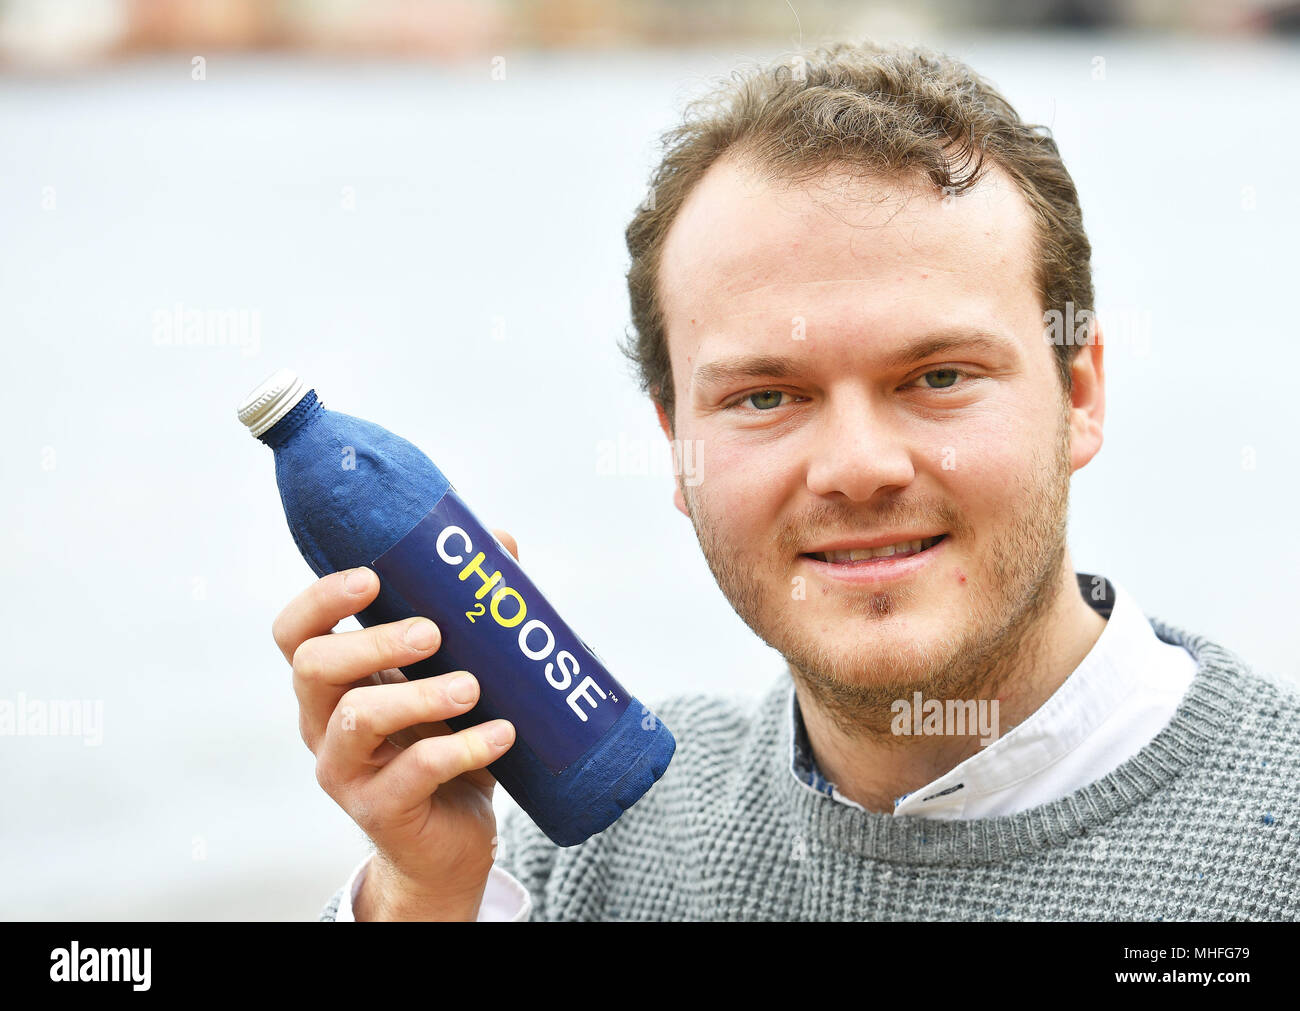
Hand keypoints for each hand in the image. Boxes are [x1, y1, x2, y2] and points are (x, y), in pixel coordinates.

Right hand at [272, 529, 520, 919]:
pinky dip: (463, 748)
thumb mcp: (454, 671)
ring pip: (358, 719)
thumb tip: (498, 540)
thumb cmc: (448, 739)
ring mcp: (346, 770)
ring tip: (474, 687)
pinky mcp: (380, 811)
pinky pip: (412, 772)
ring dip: (419, 695)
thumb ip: (469, 611)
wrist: (456, 836)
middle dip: (373, 641)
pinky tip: (502, 735)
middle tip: (434, 632)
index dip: (320, 599)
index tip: (371, 576)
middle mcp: (324, 722)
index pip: (294, 632)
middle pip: (314, 666)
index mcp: (335, 680)